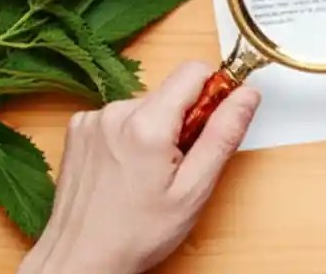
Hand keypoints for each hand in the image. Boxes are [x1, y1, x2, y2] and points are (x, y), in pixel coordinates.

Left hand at [18, 62, 260, 273]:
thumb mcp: (193, 190)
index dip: (213, 93)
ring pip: (145, 105)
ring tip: (147, 173)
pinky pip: (119, 116)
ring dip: (154, 130)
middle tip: (177, 165)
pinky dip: (129, 135)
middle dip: (183, 120)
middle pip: (169, 92)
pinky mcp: (78, 128)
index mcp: (146, 125)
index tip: (212, 124)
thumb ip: (223, 135)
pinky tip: (125, 169)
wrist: (80, 259)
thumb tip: (247, 95)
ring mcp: (92, 119)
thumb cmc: (136, 233)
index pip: (194, 71)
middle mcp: (115, 112)